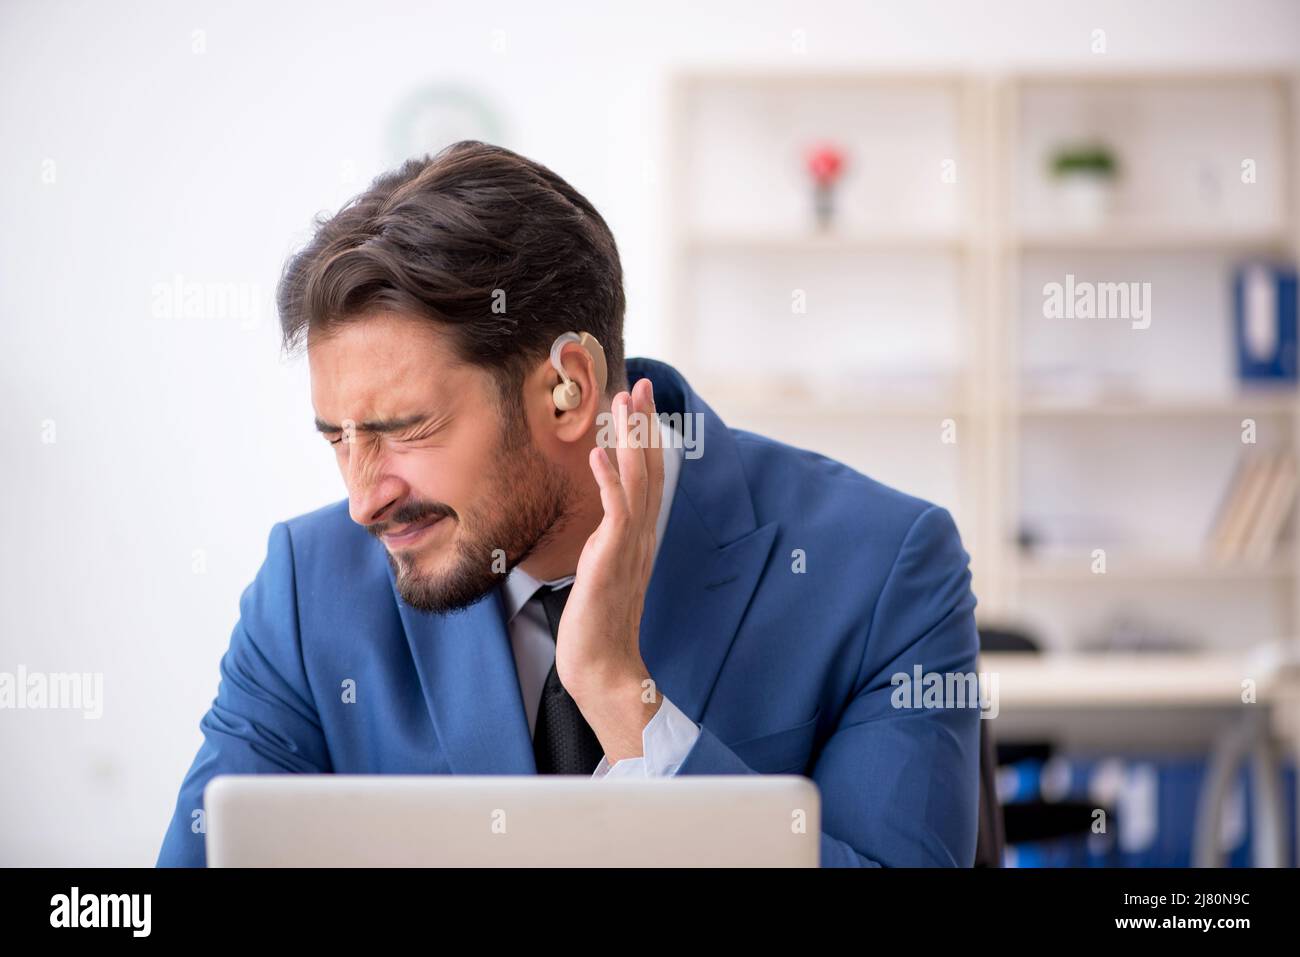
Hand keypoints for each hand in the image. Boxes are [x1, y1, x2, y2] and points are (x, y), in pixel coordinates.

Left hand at [554, 377, 664, 759]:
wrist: (602, 663)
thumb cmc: (597, 623)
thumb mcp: (602, 570)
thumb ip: (606, 542)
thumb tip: (600, 526)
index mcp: (639, 534)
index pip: (648, 475)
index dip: (646, 437)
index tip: (640, 403)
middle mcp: (641, 533)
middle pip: (650, 467)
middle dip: (645, 424)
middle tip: (641, 384)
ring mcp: (630, 544)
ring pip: (637, 480)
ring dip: (632, 438)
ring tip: (624, 401)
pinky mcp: (613, 557)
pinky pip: (615, 511)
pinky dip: (609, 479)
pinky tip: (600, 452)